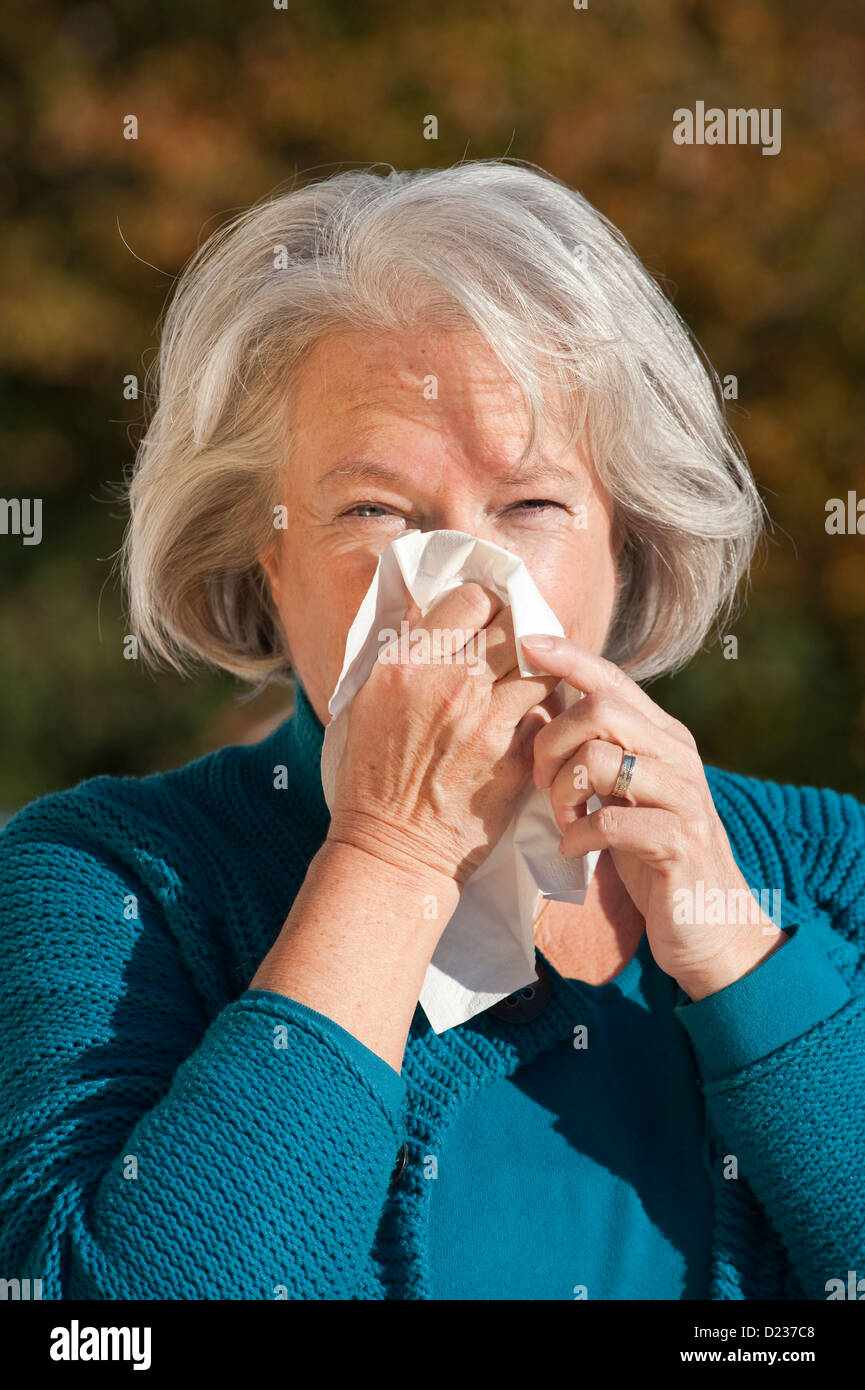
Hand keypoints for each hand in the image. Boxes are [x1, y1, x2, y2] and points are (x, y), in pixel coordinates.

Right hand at [325, 584, 560, 889]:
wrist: (391, 850)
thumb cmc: (368, 779)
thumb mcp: (361, 703)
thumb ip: (395, 653)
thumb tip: (422, 607)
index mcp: (404, 663)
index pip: (469, 598)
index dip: (484, 603)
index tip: (487, 616)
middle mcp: (448, 682)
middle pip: (510, 622)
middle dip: (516, 627)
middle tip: (515, 641)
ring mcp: (485, 719)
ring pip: (538, 664)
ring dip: (536, 667)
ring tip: (527, 677)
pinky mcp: (513, 755)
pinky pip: (546, 710)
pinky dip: (542, 708)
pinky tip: (529, 716)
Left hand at [519, 633, 786, 999]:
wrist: (709, 926)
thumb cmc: (653, 857)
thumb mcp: (624, 795)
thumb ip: (597, 754)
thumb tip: (541, 712)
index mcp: (663, 737)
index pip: (614, 678)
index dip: (569, 656)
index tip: (528, 642)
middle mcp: (678, 756)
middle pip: (601, 711)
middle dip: (552, 742)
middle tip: (539, 780)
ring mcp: (683, 797)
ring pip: (600, 761)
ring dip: (561, 793)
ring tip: (561, 820)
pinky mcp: (678, 841)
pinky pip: (609, 821)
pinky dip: (577, 835)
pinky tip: (574, 848)